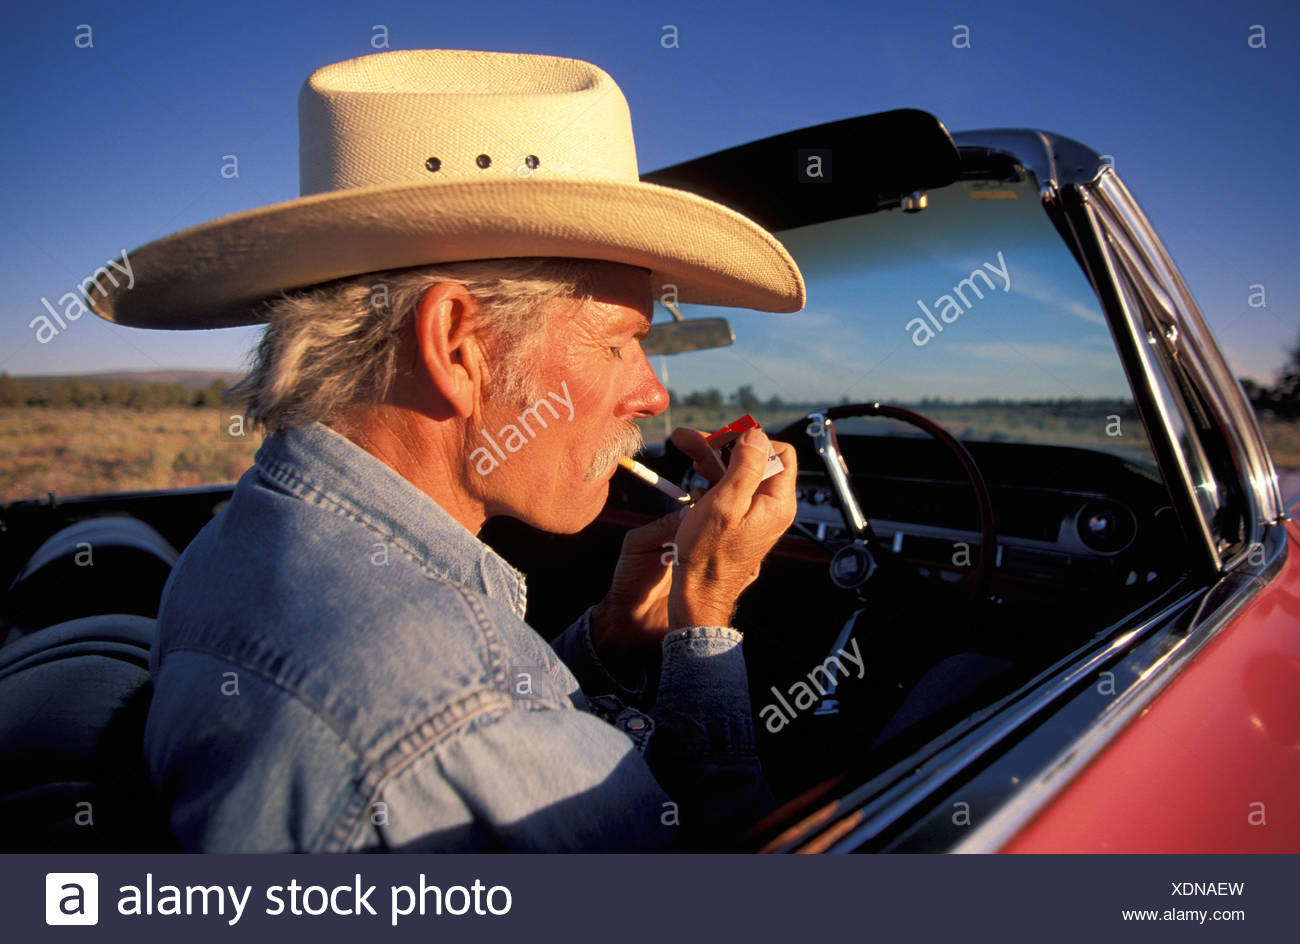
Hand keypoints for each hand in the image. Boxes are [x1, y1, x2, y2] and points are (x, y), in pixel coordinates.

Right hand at [590, 426, 796, 669]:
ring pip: (739, 471)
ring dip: (713, 456)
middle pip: (756, 459)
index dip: (752, 440)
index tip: (723, 438)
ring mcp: (756, 513)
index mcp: (778, 501)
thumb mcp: (725, 504)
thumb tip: (757, 435)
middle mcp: (772, 506)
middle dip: (724, 443)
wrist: (699, 592)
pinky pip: (732, 488)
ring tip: (685, 445)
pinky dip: (714, 477)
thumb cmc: (709, 555)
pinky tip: (696, 474)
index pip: (780, 452)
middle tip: (692, 437)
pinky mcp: (740, 519)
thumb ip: (746, 466)